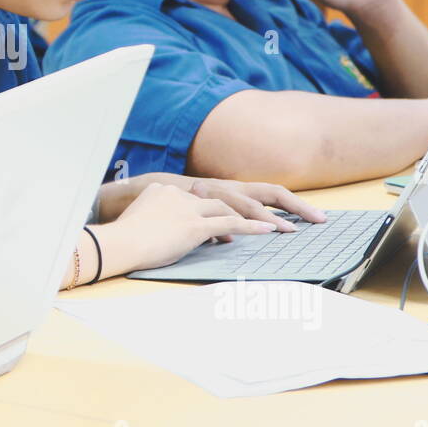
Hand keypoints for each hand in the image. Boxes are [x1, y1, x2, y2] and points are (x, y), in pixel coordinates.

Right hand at [99, 173, 324, 229]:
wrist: (114, 237)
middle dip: (285, 203)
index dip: (259, 203)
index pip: (232, 194)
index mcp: (186, 189)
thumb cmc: (131, 234)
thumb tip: (216, 235)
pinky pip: (229, 223)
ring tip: (295, 230)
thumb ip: (188, 224)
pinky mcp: (192, 223)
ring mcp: (194, 206)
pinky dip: (252, 226)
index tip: (281, 213)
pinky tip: (270, 231)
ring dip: (271, 218)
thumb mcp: (160, 221)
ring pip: (242, 206)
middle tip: (313, 216)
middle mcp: (195, 192)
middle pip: (250, 191)